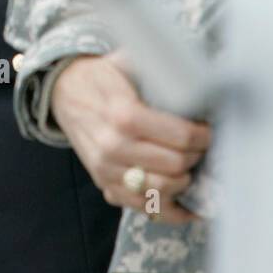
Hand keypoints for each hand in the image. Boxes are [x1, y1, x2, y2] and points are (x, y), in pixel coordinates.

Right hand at [51, 53, 211, 223]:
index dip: (204, 136)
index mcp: (124, 114)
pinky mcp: (105, 185)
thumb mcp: (127, 62)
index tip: (209, 131)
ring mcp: (107, 170)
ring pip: (163, 190)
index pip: (181, 136)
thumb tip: (196, 75)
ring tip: (191, 165)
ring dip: (185, 180)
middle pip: (176, 165)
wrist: (63, 91)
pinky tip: (187, 205)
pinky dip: (169, 210)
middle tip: (203, 146)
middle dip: (197, 156)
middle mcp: (114, 146)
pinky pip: (143, 208)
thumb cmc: (102, 77)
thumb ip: (158, 68)